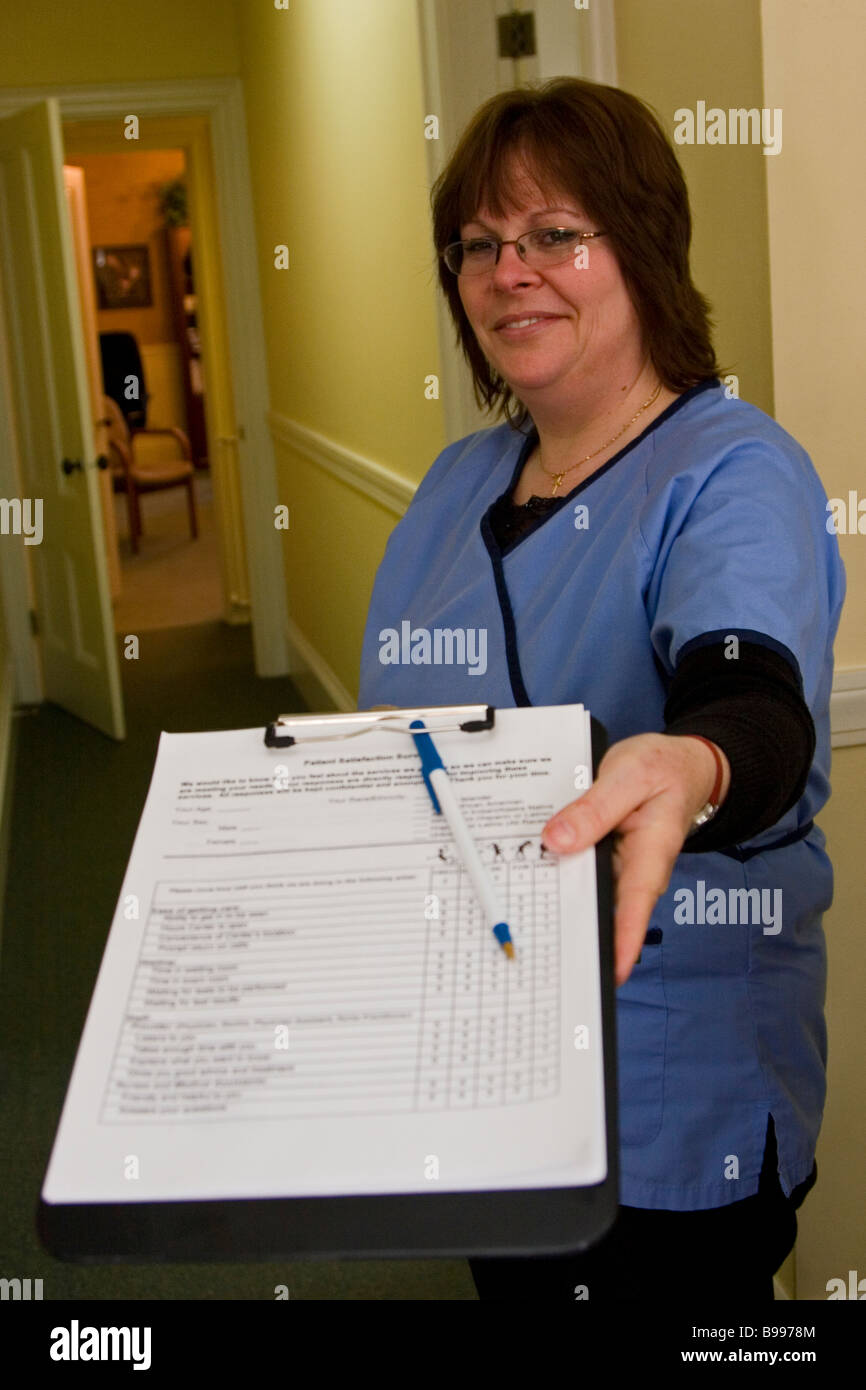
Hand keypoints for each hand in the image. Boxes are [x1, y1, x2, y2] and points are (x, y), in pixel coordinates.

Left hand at [541, 733, 729, 986]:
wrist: (678, 763)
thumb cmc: (663, 769)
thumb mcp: (630, 776)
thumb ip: (595, 808)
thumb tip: (556, 840)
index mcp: (651, 855)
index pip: (635, 908)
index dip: (621, 943)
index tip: (607, 974)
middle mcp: (633, 871)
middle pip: (602, 911)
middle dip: (572, 933)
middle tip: (535, 955)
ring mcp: (615, 869)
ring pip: (582, 894)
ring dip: (554, 904)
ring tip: (518, 927)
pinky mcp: (600, 858)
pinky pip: (575, 872)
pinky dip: (553, 874)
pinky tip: (524, 878)